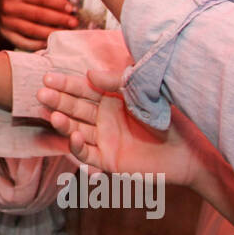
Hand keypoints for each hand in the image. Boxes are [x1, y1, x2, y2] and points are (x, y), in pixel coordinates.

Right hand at [0, 0, 78, 50]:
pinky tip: (50, 42)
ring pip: (33, 30)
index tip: (70, 8)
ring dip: (52, 33)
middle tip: (73, 22)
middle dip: (59, 19)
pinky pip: (25, 42)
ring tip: (65, 33)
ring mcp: (6, 22)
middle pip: (38, 14)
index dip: (57, 3)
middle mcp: (8, 7)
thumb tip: (67, 3)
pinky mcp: (5, 34)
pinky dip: (39, 44)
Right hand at [37, 69, 206, 187]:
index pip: (83, 89)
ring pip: (77, 130)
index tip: (47, 77)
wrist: (191, 151)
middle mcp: (104, 119)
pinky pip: (88, 154)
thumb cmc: (172, 117)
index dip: (65, 83)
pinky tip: (75, 136)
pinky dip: (79, 146)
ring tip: (52, 115)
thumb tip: (89, 73)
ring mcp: (104, 140)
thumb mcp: (143, 91)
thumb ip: (118, 82)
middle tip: (41, 94)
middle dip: (57, 101)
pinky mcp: (109, 161)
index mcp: (111, 99)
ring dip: (63, 122)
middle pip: (75, 108)